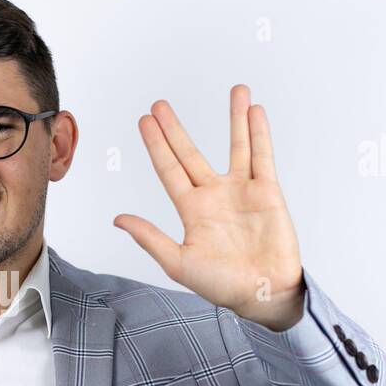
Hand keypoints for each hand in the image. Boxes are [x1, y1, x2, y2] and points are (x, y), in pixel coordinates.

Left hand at [114, 85, 304, 330]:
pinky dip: (259, 133)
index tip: (145, 121)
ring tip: (235, 90)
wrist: (263, 295)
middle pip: (191, 154)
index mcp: (191, 211)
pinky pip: (262, 157)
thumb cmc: (222, 286)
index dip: (156, 145)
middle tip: (160, 105)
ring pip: (236, 146)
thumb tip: (118, 220)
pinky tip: (255, 111)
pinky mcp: (267, 193)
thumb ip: (150, 238)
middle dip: (175, 129)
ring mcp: (241, 191)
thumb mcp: (178, 263)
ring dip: (234, 118)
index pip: (169, 170)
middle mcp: (214, 195)